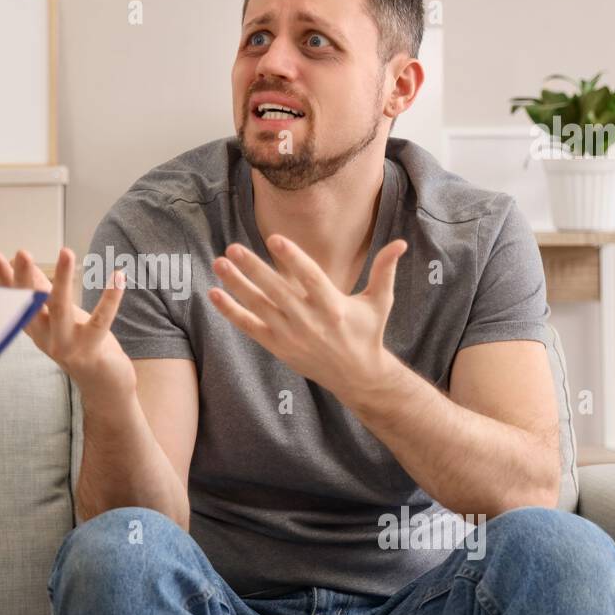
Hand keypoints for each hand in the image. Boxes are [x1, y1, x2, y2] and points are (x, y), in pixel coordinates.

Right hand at [0, 247, 134, 397]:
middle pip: (32, 305)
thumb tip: (21, 264)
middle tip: (22, 253)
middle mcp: (46, 338)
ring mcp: (68, 346)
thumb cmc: (80, 346)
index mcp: (36, 329)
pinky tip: (118, 276)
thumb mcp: (58, 318)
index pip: (15, 299)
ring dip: (63, 279)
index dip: (3, 277)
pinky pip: (101, 320)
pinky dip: (110, 297)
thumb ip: (41, 292)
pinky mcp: (92, 350)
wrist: (103, 387)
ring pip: (61, 309)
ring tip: (66, 253)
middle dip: (26, 279)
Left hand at [208, 234, 406, 395]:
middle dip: (253, 269)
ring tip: (218, 264)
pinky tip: (213, 294)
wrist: (357, 376)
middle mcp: (309, 321)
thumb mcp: (379, 302)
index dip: (293, 258)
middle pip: (276, 291)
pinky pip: (249, 327)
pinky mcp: (278, 347)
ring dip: (236, 285)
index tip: (275, 238)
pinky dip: (231, 312)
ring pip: (258, 307)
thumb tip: (401, 243)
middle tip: (232, 249)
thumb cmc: (367, 333)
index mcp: (333, 306)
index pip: (310, 278)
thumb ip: (384, 270)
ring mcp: (291, 335)